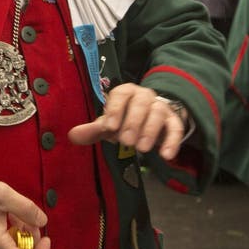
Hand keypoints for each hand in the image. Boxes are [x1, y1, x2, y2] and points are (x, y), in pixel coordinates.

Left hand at [68, 83, 187, 160]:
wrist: (149, 119)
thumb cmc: (124, 120)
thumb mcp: (108, 125)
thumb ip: (92, 130)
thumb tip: (72, 136)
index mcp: (125, 92)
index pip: (120, 94)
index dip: (115, 109)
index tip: (109, 128)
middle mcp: (144, 96)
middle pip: (141, 103)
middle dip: (133, 122)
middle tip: (126, 141)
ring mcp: (160, 106)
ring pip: (158, 113)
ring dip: (150, 131)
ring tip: (141, 149)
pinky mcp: (173, 120)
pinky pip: (176, 128)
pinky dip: (172, 141)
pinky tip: (166, 156)